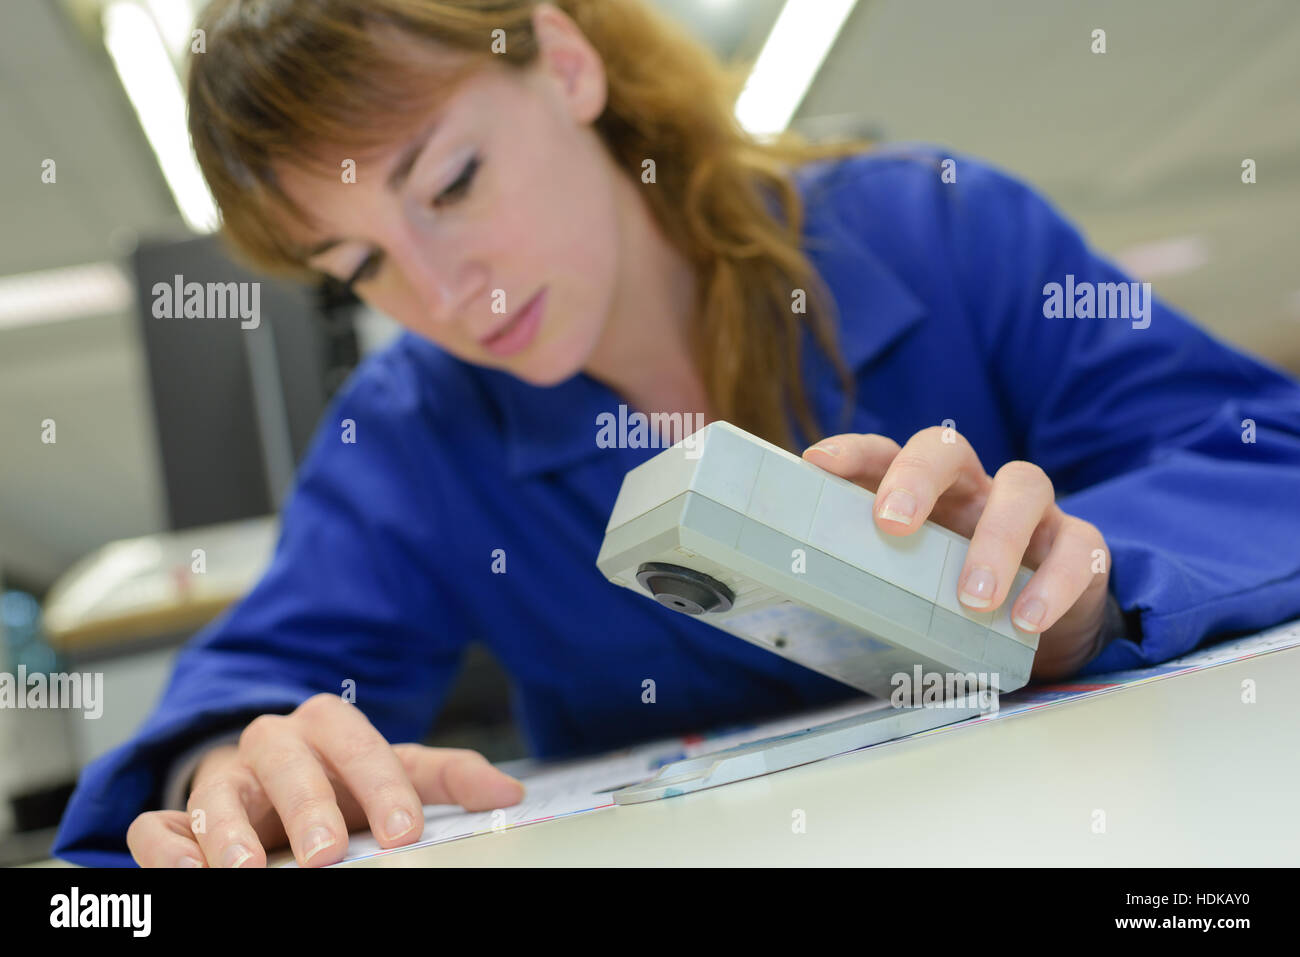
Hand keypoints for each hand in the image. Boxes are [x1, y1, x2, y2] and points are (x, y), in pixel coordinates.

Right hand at [126, 693, 523, 866]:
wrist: (273, 781)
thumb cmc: (341, 780)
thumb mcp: (397, 772)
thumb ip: (449, 779)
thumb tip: (509, 794)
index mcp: (329, 726)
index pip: (357, 743)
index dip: (381, 784)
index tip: (404, 830)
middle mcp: (273, 744)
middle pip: (287, 760)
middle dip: (307, 805)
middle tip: (329, 853)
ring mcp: (222, 779)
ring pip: (217, 791)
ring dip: (226, 830)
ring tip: (246, 870)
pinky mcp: (179, 814)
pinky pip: (159, 825)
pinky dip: (167, 846)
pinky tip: (188, 871)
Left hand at [803, 427, 1111, 680]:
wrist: (1036, 631)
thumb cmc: (953, 602)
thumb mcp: (907, 590)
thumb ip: (866, 585)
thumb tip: (791, 610)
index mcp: (922, 494)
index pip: (883, 454)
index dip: (852, 453)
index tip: (816, 464)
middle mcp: (973, 489)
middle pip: (948, 451)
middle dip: (917, 478)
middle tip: (893, 524)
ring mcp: (1032, 511)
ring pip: (1021, 489)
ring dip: (995, 540)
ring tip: (973, 599)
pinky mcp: (1078, 545)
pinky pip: (1077, 548)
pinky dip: (1053, 583)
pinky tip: (1027, 620)